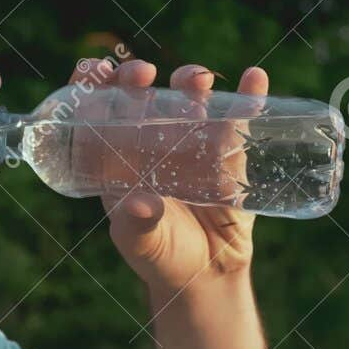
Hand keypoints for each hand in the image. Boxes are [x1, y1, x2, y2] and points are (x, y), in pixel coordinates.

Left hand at [71, 57, 265, 292]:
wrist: (208, 276)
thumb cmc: (162, 259)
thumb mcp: (142, 245)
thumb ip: (137, 225)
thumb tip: (143, 205)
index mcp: (118, 160)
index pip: (99, 112)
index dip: (95, 86)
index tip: (99, 72)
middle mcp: (152, 144)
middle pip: (141, 96)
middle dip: (138, 77)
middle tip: (144, 74)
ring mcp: (191, 144)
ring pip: (188, 99)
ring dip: (190, 80)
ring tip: (197, 80)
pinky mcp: (229, 153)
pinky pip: (238, 119)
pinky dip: (248, 95)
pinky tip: (254, 78)